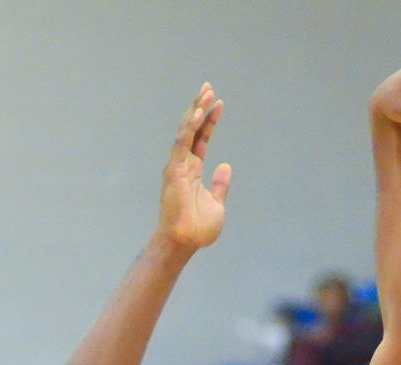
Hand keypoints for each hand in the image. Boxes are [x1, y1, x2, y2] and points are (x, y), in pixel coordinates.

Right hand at [157, 83, 230, 251]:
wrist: (186, 241)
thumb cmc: (198, 228)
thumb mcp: (217, 203)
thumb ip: (220, 184)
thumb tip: (226, 166)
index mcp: (192, 170)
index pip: (201, 139)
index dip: (210, 121)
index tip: (219, 103)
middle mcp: (183, 164)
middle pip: (191, 129)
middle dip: (199, 107)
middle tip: (208, 87)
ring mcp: (177, 166)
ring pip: (186, 131)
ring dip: (195, 111)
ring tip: (205, 92)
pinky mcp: (174, 170)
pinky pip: (182, 144)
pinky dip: (189, 127)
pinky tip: (197, 113)